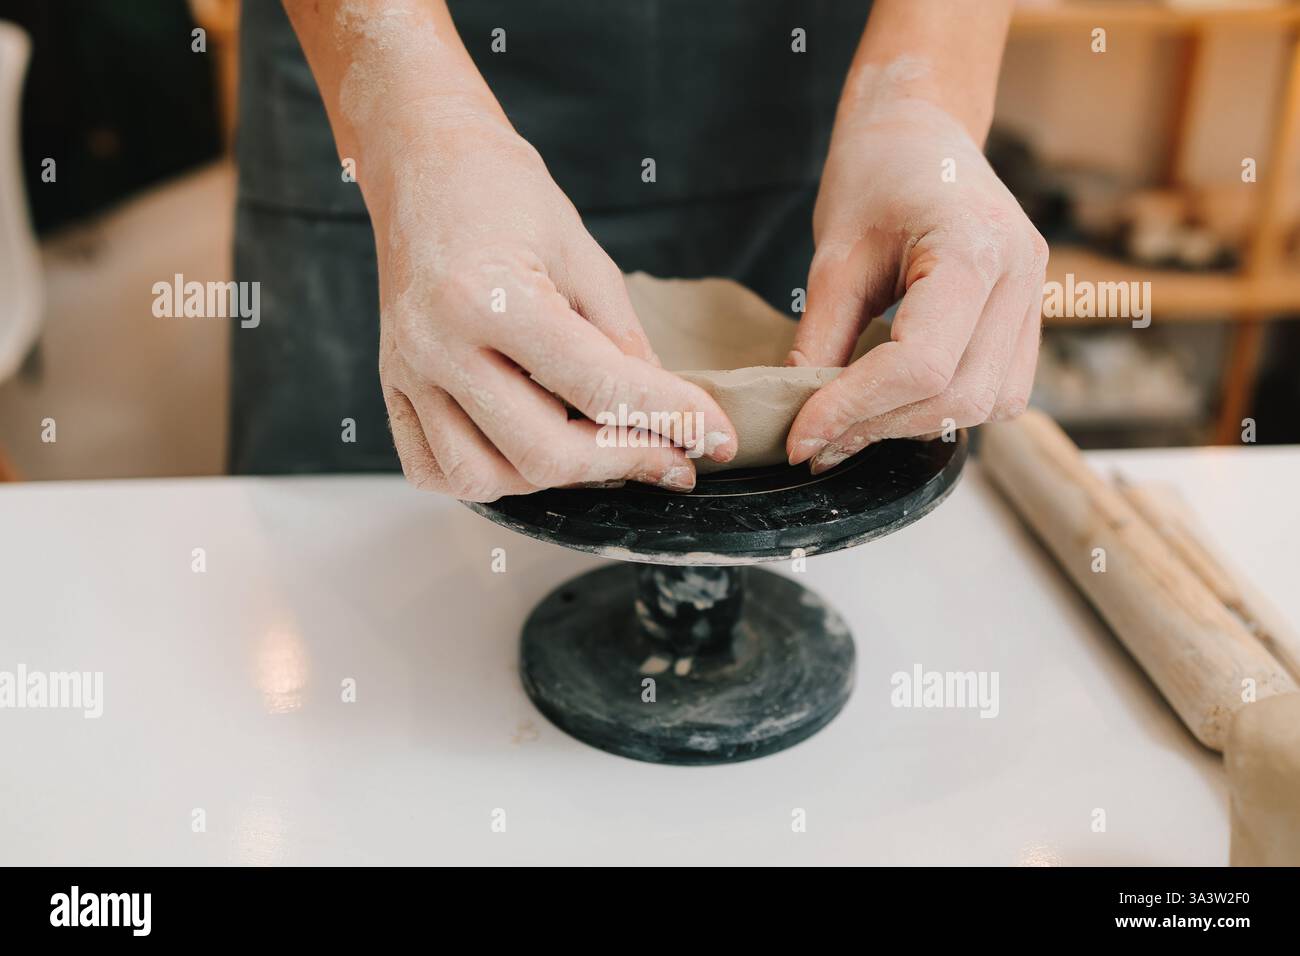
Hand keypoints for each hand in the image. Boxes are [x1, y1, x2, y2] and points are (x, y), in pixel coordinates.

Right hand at [371, 116, 736, 500]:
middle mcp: (438, 346)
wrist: (423, 167)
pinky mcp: (392, 391)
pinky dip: (491, 479)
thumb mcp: (584, 255)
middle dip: (624, 461)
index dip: (671, 418)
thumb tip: (668, 412)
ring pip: (487, 478)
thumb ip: (624, 340)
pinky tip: (526, 450)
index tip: (715, 436)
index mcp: (489, 298)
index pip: (598, 386)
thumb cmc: (503, 195)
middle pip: (543, 452)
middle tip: (672, 456)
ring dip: (557, 478)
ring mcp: (408, 375)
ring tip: (597, 445)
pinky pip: (439, 472)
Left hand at [786, 98, 1044, 472]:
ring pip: (986, 404)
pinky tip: (892, 403)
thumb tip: (802, 417)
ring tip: (849, 425)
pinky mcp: (1027, 317)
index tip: (801, 437)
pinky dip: (943, 409)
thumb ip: (819, 340)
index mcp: (974, 246)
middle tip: (817, 442)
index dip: (855, 409)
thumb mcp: (832, 256)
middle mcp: (1021, 275)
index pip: (920, 363)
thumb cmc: (876, 172)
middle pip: (958, 395)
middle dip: (880, 427)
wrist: (921, 129)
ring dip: (912, 426)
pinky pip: (998, 391)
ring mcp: (1035, 297)